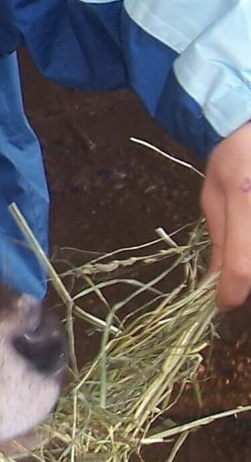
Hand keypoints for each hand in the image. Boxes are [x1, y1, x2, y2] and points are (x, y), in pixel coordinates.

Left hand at [201, 122, 250, 309]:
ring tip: (240, 245)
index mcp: (244, 201)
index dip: (232, 292)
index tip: (223, 302)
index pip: (241, 266)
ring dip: (249, 264)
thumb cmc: (233, 159)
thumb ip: (218, 240)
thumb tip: (216, 282)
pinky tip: (246, 234)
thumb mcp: (214, 196)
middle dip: (245, 276)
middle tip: (235, 276)